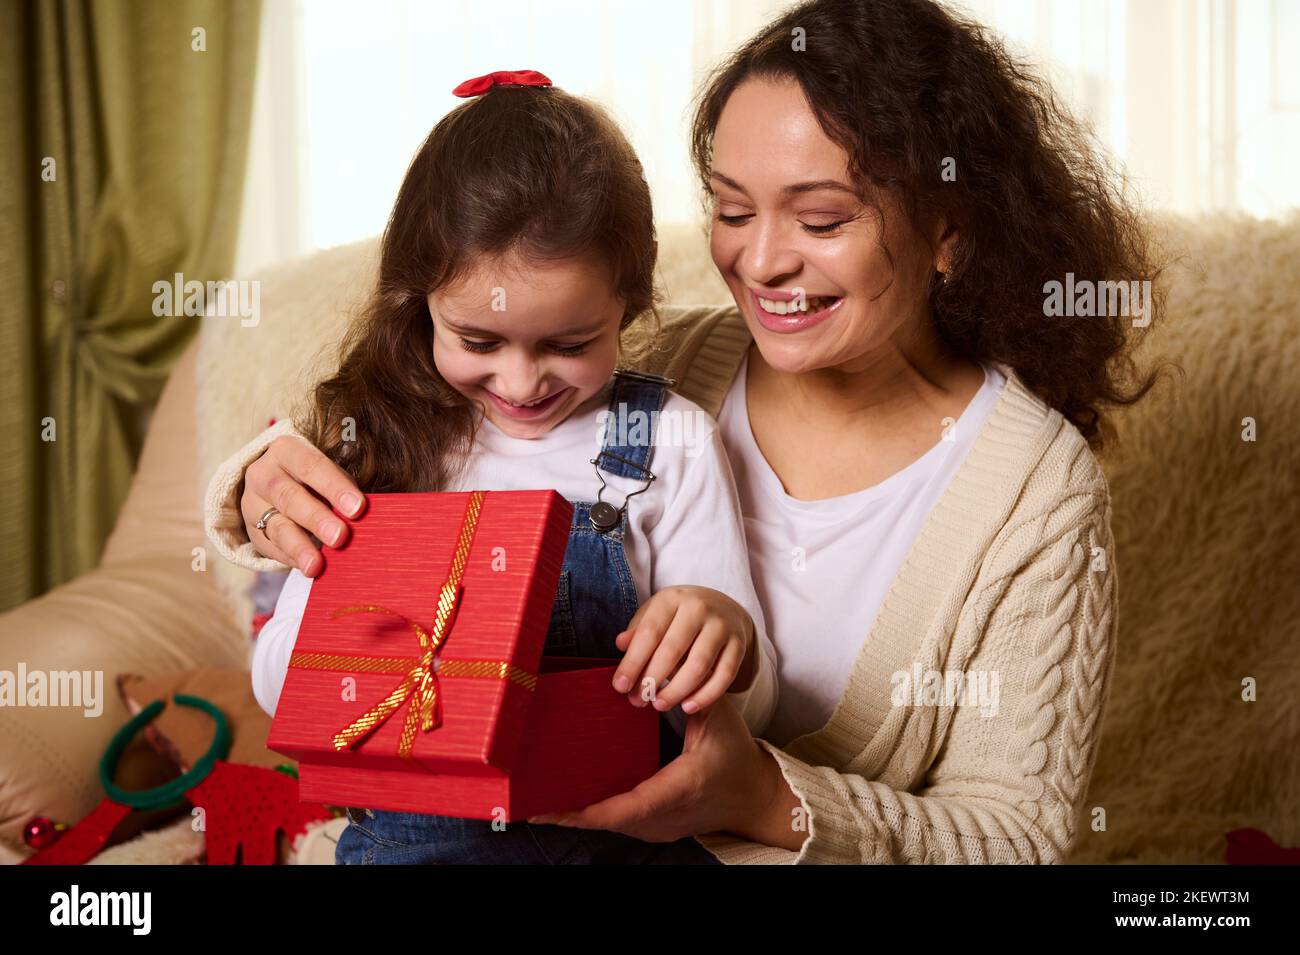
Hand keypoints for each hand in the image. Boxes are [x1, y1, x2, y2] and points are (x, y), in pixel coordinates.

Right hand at [240, 434, 365, 575]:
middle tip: (340, 537)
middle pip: (290, 497)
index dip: (335, 487)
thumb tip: (365, 515)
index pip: (312, 466)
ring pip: (277, 526)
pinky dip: (290, 558)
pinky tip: (306, 568)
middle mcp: (264, 474)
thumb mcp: (325, 471)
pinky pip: (270, 546)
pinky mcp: (251, 530)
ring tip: (316, 566)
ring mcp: (253, 503)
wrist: (272, 484)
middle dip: (316, 519)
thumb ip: (341, 488)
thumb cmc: (313, 478)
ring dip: (299, 546)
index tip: (358, 509)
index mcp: (287, 450)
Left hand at [528, 698, 803, 849]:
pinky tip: (570, 806)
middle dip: (570, 815)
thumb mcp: (719, 718)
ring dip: (578, 818)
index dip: (591, 810)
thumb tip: (653, 670)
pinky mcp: (658, 830)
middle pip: (612, 821)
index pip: (632, 804)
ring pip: (614, 827)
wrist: (755, 797)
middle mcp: (669, 815)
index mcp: (683, 784)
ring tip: (541, 805)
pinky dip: (595, 816)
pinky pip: (622, 825)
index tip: (555, 809)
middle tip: (530, 805)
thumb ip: (687, 693)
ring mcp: (663, 828)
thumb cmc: (737, 754)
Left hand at [611, 585, 755, 714]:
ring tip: (659, 704)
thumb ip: (638, 630)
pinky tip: (687, 707)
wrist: (724, 608)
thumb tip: (621, 644)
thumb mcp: (656, 614)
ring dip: (676, 691)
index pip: (649, 633)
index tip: (620, 686)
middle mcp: (699, 608)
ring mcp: (722, 626)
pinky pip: (724, 676)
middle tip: (638, 700)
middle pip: (672, 650)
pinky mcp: (739, 644)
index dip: (633, 662)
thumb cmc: (679, 616)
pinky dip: (705, 696)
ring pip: (698, 666)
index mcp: (672, 598)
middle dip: (651, 680)